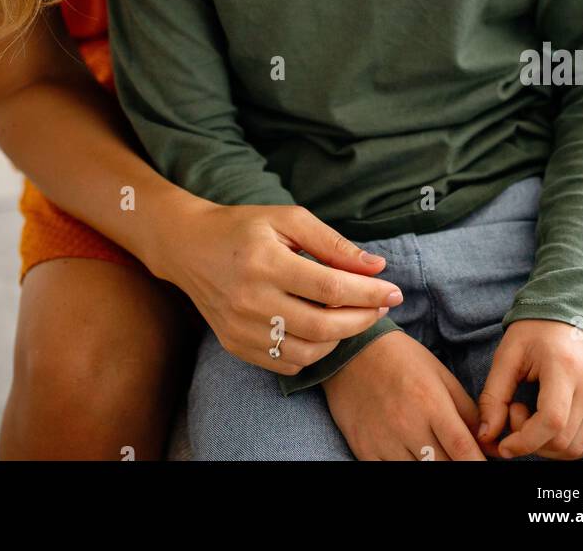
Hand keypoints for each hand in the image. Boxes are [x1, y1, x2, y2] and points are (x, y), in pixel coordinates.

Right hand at [169, 200, 403, 374]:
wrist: (188, 247)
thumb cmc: (243, 227)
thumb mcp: (287, 219)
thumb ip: (332, 243)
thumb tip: (376, 267)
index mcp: (266, 263)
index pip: (331, 287)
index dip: (369, 292)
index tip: (394, 290)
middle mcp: (251, 300)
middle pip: (324, 325)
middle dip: (363, 318)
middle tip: (382, 305)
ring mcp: (241, 328)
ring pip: (308, 350)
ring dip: (340, 337)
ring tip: (352, 315)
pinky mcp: (235, 345)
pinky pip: (287, 363)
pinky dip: (314, 351)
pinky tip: (321, 329)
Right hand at [323, 329, 486, 460]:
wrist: (351, 351)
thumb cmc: (402, 359)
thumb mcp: (440, 375)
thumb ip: (469, 411)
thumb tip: (493, 444)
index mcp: (430, 402)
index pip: (463, 448)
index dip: (478, 464)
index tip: (487, 468)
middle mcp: (407, 425)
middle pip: (444, 466)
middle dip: (457, 465)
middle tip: (458, 455)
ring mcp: (384, 441)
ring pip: (419, 475)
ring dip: (432, 467)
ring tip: (434, 453)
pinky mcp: (364, 450)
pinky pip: (390, 475)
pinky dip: (406, 470)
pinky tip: (412, 458)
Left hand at [478, 319, 582, 459]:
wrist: (575, 312)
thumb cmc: (536, 331)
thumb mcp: (508, 354)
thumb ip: (494, 396)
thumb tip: (486, 436)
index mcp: (565, 367)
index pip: (551, 423)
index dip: (525, 442)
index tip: (504, 446)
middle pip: (564, 441)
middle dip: (533, 442)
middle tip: (516, 411)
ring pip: (578, 449)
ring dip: (549, 446)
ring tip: (534, 414)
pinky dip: (566, 444)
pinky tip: (551, 420)